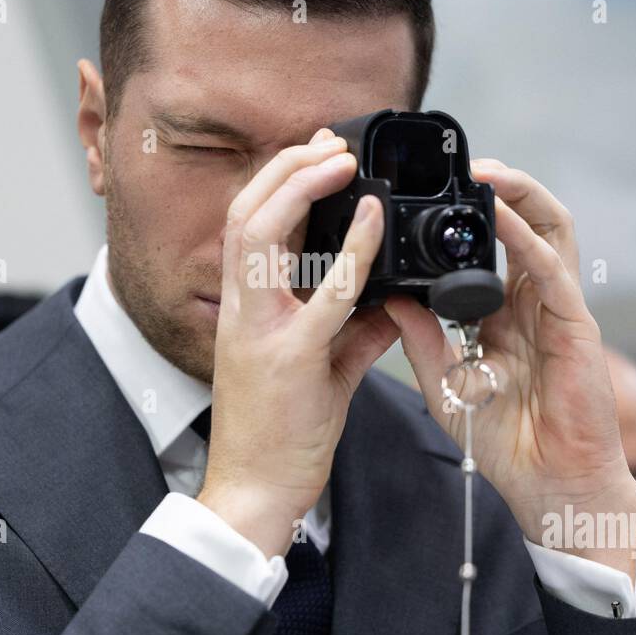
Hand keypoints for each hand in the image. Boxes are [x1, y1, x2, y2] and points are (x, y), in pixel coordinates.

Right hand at [198, 129, 399, 558]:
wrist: (254, 495)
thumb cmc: (279, 435)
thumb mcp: (321, 370)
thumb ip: (354, 330)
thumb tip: (394, 299)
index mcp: (244, 311)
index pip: (249, 226)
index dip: (278, 182)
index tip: (317, 155)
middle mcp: (241, 312)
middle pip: (245, 213)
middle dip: (284, 167)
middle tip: (329, 140)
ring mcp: (259, 331)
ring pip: (258, 234)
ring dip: (299, 185)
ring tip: (338, 157)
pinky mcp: (290, 358)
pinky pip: (322, 294)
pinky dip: (352, 250)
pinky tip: (375, 220)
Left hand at [384, 159, 635, 577]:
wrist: (550, 487)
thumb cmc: (506, 442)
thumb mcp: (445, 382)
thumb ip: (421, 337)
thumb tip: (388, 296)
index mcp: (508, 313)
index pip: (494, 248)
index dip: (471, 216)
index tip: (429, 195)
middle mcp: (537, 302)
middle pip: (528, 223)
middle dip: (500, 187)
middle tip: (460, 164)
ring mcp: (560, 311)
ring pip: (550, 230)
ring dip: (518, 194)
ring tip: (483, 170)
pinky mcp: (576, 327)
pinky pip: (552, 270)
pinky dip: (525, 238)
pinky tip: (499, 216)